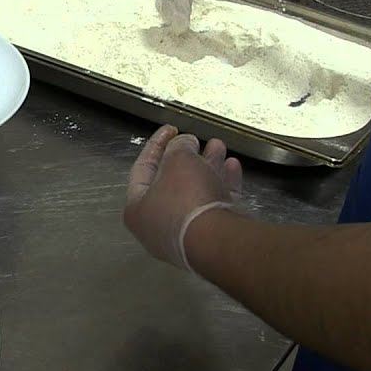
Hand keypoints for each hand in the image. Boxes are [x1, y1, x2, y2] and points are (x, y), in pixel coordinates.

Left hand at [124, 126, 243, 268]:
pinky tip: (233, 166)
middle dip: (186, 157)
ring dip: (207, 167)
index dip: (157, 144)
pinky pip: (213, 207)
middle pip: (171, 182)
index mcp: (137, 209)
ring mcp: (184, 236)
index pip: (143, 168)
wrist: (218, 242)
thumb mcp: (178, 160)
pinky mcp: (210, 241)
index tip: (172, 129)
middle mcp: (157, 226)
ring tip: (219, 146)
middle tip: (197, 139)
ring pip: (195, 193)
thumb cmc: (186, 197)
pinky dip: (222, 185)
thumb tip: (184, 144)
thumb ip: (178, 146)